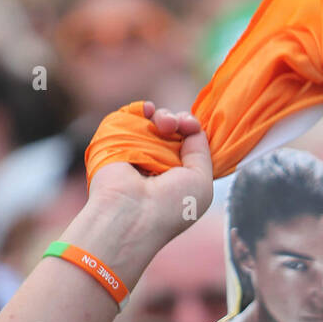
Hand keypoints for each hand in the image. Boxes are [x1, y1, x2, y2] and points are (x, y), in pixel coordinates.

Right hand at [73, 102, 213, 281]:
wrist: (130, 212)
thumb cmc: (169, 207)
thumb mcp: (201, 182)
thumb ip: (202, 151)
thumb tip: (193, 126)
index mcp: (180, 176)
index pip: (192, 144)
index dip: (195, 131)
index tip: (193, 128)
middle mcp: (161, 163)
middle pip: (177, 128)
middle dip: (181, 121)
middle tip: (178, 126)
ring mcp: (140, 151)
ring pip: (158, 119)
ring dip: (165, 117)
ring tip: (163, 125)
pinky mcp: (119, 139)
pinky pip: (134, 115)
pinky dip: (143, 109)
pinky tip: (148, 111)